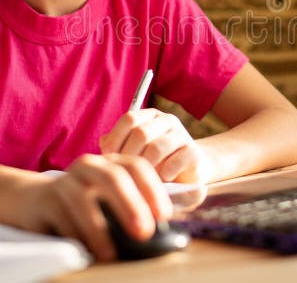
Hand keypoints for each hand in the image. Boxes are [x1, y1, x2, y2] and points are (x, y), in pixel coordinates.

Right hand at [19, 153, 171, 261]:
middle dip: (130, 205)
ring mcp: (65, 180)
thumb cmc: (85, 204)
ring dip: (97, 228)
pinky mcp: (44, 199)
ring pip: (82, 199)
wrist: (34, 200)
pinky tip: (84, 252)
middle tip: (144, 232)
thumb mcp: (111, 200)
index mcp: (112, 163)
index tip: (164, 216)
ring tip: (110, 254)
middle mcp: (90, 166)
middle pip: (113, 177)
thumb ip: (138, 208)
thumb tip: (172, 226)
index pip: (137, 167)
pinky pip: (60, 216)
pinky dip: (73, 235)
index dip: (152, 189)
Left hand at [99, 109, 214, 183]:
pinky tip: (162, 180)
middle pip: (141, 133)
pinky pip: (173, 162)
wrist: (191, 172)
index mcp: (150, 116)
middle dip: (129, 156)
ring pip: (156, 148)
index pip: (129, 118)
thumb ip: (119, 145)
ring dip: (146, 167)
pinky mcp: (193, 153)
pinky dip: (163, 175)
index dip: (116, 138)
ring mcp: (182, 135)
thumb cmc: (158, 162)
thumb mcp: (136, 151)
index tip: (109, 158)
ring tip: (143, 178)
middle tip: (125, 173)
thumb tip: (103, 142)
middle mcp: (167, 121)